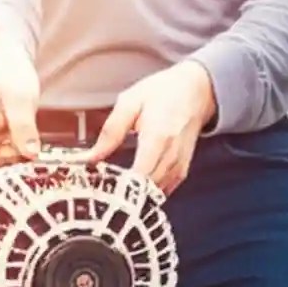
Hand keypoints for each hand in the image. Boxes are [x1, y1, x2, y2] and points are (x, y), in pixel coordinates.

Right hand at [0, 31, 40, 183]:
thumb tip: (31, 153)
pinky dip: (9, 158)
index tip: (14, 152)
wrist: (4, 62)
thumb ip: (24, 125)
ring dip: (8, 162)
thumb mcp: (21, 96)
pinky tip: (18, 141)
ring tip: (20, 140)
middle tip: (21, 147)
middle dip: (3, 166)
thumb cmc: (10, 75)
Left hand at [85, 60, 216, 195]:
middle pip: (145, 191)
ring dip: (134, 196)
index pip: (138, 177)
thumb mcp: (130, 102)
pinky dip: (147, 193)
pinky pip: (162, 192)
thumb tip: (91, 157)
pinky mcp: (181, 172)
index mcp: (157, 138)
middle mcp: (171, 156)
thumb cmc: (163, 93)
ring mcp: (178, 166)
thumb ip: (110, 132)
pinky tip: (132, 187)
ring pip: (153, 195)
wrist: (196, 90)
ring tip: (114, 190)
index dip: (118, 188)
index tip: (100, 188)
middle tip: (101, 191)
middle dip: (122, 195)